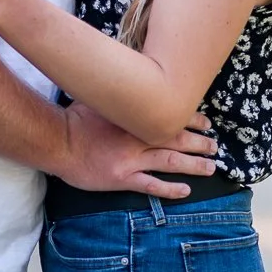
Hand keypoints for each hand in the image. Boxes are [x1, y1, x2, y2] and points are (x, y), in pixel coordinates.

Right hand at [58, 103, 219, 198]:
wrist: (58, 142)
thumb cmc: (76, 119)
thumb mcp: (101, 100)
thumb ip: (121, 96)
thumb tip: (134, 81)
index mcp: (134, 118)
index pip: (169, 117)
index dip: (191, 120)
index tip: (206, 122)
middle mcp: (137, 138)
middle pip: (176, 140)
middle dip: (198, 143)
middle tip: (214, 146)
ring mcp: (130, 160)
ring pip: (170, 163)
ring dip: (193, 165)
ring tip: (210, 168)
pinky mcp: (122, 178)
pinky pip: (150, 186)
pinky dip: (169, 189)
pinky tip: (185, 191)